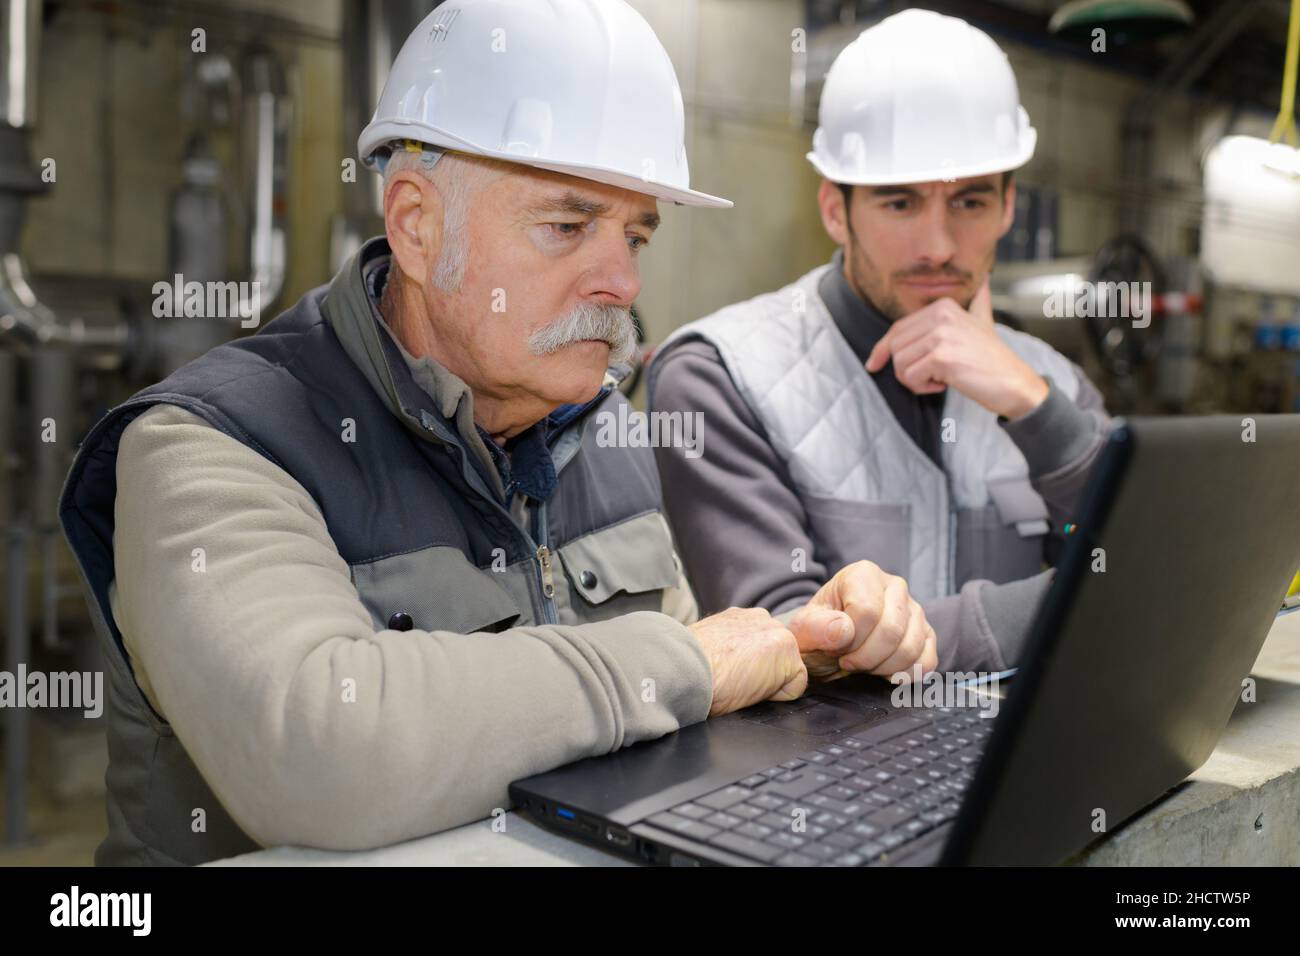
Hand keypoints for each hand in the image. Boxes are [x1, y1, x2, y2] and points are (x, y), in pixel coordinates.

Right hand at [688, 607, 807, 716]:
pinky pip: (795, 685)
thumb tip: (727, 663)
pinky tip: (753, 688)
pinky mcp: (787, 649)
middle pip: (778, 657)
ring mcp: (776, 632)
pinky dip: (779, 695)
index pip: (760, 647)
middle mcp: (760, 618)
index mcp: (739, 618)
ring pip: (788, 669)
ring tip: (742, 684)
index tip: (732, 676)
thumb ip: (726, 647)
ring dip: (772, 682)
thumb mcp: (707, 648)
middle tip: (737, 682)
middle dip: (765, 673)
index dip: (751, 668)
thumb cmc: (688, 666)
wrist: (686, 666)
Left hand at [789, 561, 936, 680]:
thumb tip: (844, 631)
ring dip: (883, 667)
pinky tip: (884, 673)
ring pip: (910, 647)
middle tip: (848, 662)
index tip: (836, 649)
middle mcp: (894, 586)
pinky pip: (927, 661)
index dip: (850, 641)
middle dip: (866, 658)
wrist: (830, 643)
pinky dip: (906, 675)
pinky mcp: (926, 634)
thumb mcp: (803, 629)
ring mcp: (915, 609)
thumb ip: (816, 628)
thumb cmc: (818, 632)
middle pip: (892, 630)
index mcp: (863, 574)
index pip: (866, 611)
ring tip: (864, 665)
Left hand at [864, 280, 1048, 419]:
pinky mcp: (942, 357)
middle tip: (930, 376)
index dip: (882, 349)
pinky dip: (922, 388)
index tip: (873, 364)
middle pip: (894, 347)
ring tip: (939, 379)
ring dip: (914, 380)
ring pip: (899, 364)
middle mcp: (941, 315)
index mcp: (943, 306)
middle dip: (904, 369)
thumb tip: (984, 281)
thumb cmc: (993, 359)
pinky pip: (910, 377)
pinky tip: (945, 384)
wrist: (1015, 382)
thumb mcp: (983, 322)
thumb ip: (978, 302)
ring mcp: (941, 335)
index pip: (897, 329)